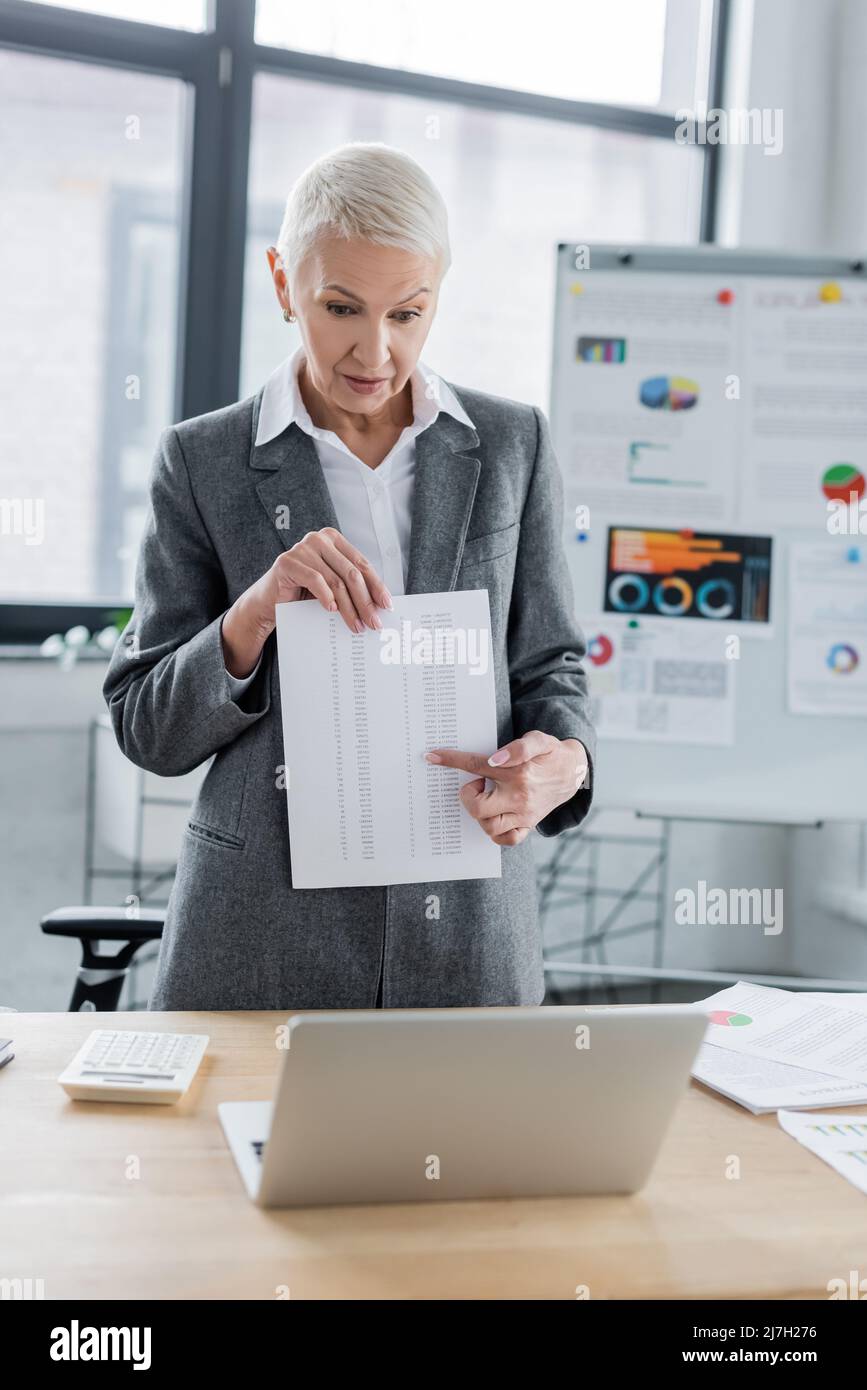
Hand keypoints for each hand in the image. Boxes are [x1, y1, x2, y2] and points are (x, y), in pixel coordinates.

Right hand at [222, 527, 391, 676]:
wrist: (268, 601)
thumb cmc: (303, 593)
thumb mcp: (331, 586)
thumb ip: (350, 587)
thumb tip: (379, 605)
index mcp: (333, 540)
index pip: (361, 564)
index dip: (376, 586)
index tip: (386, 605)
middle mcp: (319, 539)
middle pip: (351, 573)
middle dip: (365, 601)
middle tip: (373, 622)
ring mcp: (302, 548)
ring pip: (336, 581)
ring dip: (349, 607)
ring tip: (356, 625)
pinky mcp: (288, 562)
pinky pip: (315, 580)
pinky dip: (326, 597)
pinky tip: (332, 611)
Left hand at [425, 732, 588, 845]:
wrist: (574, 772)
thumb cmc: (551, 754)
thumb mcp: (540, 740)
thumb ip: (519, 747)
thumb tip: (496, 759)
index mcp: (519, 774)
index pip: (476, 766)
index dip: (451, 760)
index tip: (432, 756)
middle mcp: (520, 798)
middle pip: (478, 808)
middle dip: (468, 796)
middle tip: (476, 783)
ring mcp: (524, 816)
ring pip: (489, 827)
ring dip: (480, 814)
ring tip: (486, 798)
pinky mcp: (527, 826)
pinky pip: (506, 840)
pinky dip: (494, 832)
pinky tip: (493, 816)